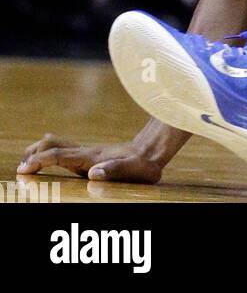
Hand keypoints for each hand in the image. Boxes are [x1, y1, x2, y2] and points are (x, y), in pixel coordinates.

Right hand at [17, 134, 164, 184]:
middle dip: (35, 153)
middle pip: (55, 145)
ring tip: (27, 160)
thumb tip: (93, 174)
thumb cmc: (143, 166)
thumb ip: (113, 170)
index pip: (60, 156)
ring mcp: (89, 152)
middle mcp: (87, 152)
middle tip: (21, 166)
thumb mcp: (132, 170)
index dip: (40, 161)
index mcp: (92, 157)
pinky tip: (48, 155)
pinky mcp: (91, 155)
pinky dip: (51, 151)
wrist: (152, 151)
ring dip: (41, 150)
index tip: (23, 168)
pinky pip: (66, 150)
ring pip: (59, 145)